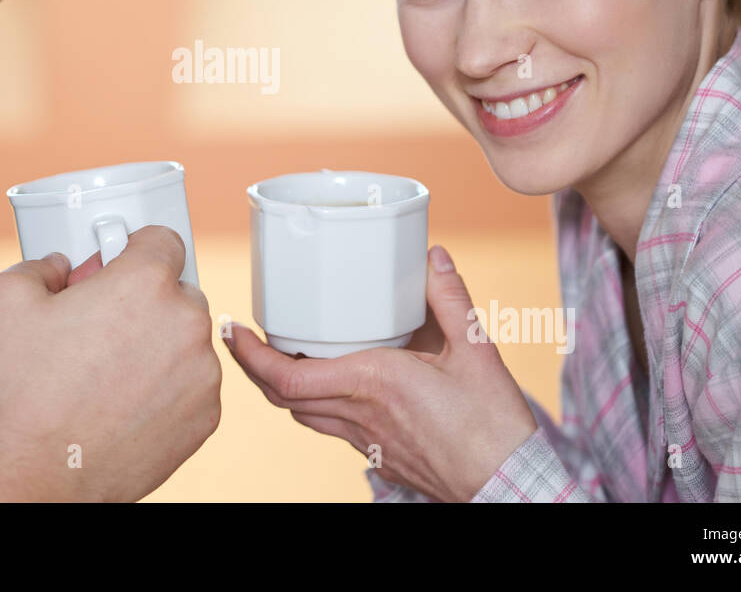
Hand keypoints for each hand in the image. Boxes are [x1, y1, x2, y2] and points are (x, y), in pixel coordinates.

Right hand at [0, 225, 221, 501]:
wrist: (37, 477)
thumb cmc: (21, 392)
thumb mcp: (5, 299)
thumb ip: (40, 266)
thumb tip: (60, 267)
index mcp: (145, 282)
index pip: (163, 240)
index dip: (132, 251)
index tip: (114, 270)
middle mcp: (185, 322)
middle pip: (177, 291)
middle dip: (143, 302)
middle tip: (100, 328)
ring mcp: (202, 373)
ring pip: (186, 341)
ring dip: (158, 347)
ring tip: (106, 375)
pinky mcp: (206, 416)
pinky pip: (192, 386)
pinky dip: (167, 390)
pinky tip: (123, 404)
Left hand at [224, 245, 535, 501]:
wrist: (507, 483)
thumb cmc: (492, 423)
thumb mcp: (474, 348)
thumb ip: (448, 298)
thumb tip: (432, 257)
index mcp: (372, 382)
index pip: (287, 376)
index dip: (249, 355)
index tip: (232, 330)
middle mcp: (358, 413)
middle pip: (282, 395)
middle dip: (253, 367)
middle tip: (242, 336)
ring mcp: (365, 438)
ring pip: (303, 413)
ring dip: (280, 386)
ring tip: (276, 354)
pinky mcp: (378, 453)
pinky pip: (328, 425)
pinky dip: (312, 402)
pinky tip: (326, 383)